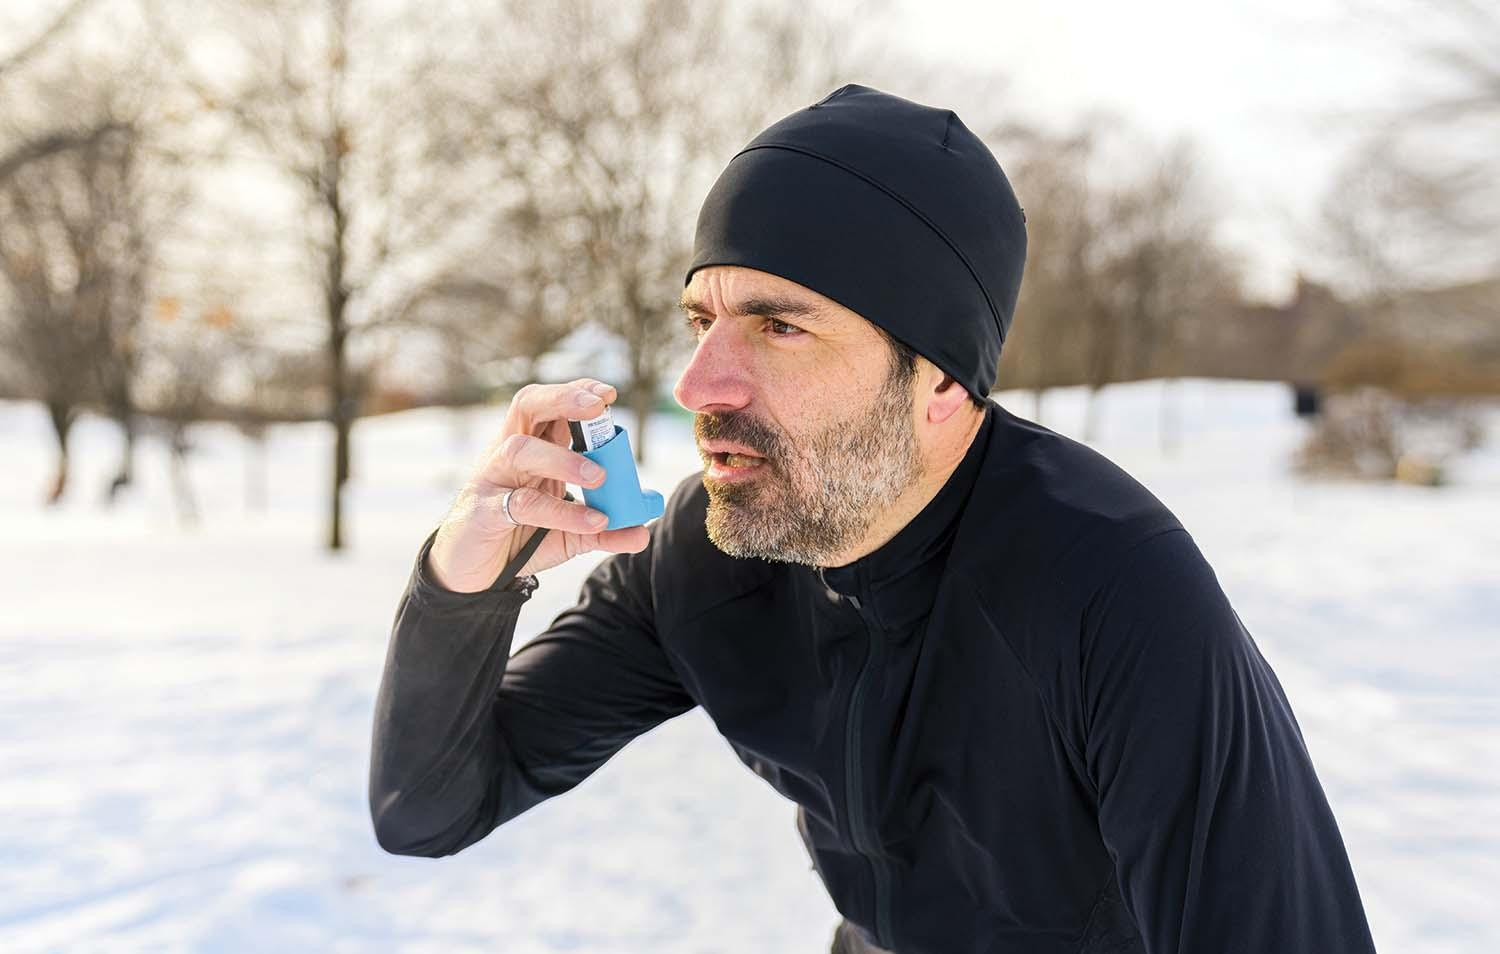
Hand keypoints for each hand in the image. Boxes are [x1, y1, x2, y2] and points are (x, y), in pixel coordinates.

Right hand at [426, 378, 649, 591]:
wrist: (472, 576)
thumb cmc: (518, 540)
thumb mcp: (569, 535)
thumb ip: (604, 531)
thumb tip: (642, 532)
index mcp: (531, 449)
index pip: (549, 406)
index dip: (577, 392)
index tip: (608, 394)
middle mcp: (507, 455)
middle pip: (527, 406)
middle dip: (564, 399)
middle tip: (598, 406)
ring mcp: (492, 480)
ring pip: (520, 450)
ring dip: (563, 459)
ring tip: (599, 477)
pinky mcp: (484, 511)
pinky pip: (522, 504)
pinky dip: (561, 511)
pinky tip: (593, 521)